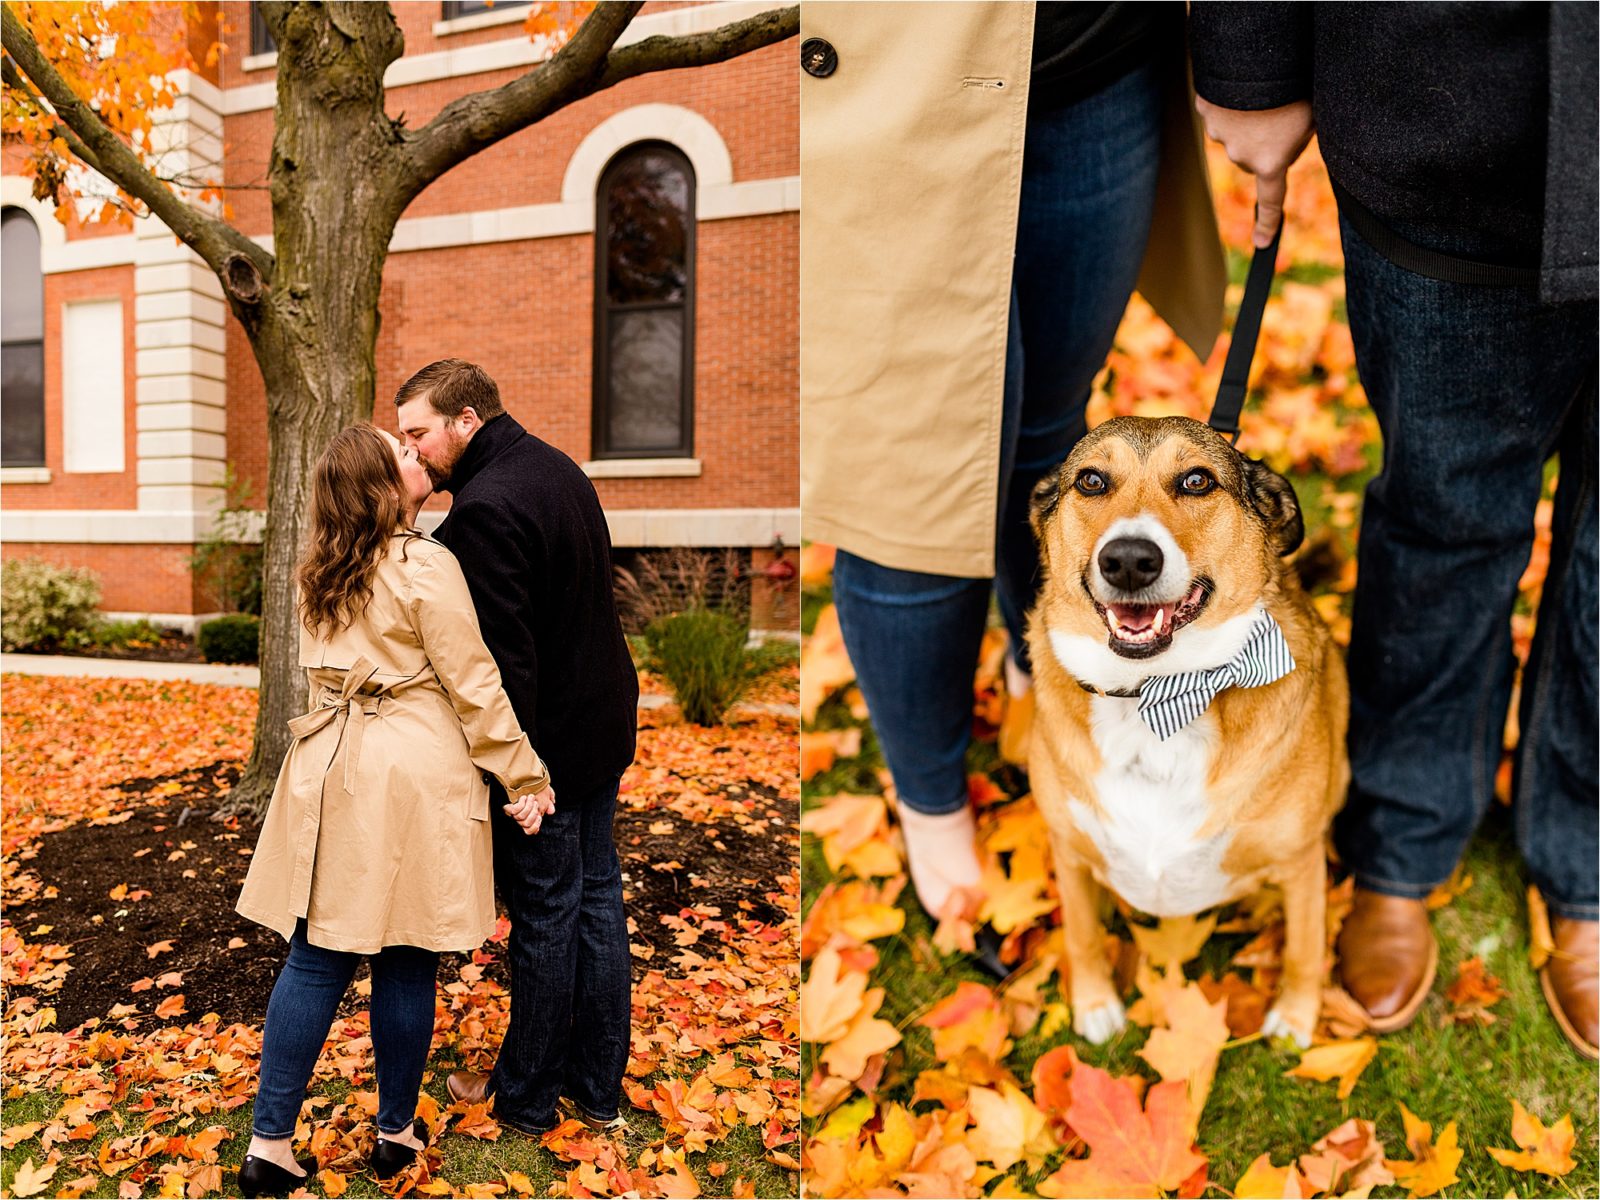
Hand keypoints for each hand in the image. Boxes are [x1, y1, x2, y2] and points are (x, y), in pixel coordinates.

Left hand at [501, 787, 548, 835]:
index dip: (535, 826)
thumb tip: (550, 812)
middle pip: (527, 824)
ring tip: (530, 797)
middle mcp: (521, 816)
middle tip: (536, 803)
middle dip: (533, 813)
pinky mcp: (508, 807)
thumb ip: (549, 804)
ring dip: (528, 806)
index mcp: (530, 816)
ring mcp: (514, 812)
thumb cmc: (535, 785)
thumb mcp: (546, 794)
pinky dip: (521, 803)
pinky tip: (523, 797)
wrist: (523, 776)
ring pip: (522, 817)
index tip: (539, 817)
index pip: (530, 830)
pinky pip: (515, 810)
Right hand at [1194, 98, 1313, 246]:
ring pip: (1234, 134)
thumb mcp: (1312, 119)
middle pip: (1252, 158)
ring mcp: (1219, 133)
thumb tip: (1288, 148)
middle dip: (1264, 144)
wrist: (1260, 57)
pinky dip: (1230, 103)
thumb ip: (1300, 141)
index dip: (1268, 223)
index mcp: (1270, 162)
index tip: (1262, 244)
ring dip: (1247, 120)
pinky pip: (1220, 110)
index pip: (1271, 200)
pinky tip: (1243, 87)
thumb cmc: (1295, 88)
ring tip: (1264, 95)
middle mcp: (1240, 156)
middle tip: (1282, 114)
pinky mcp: (1206, 110)